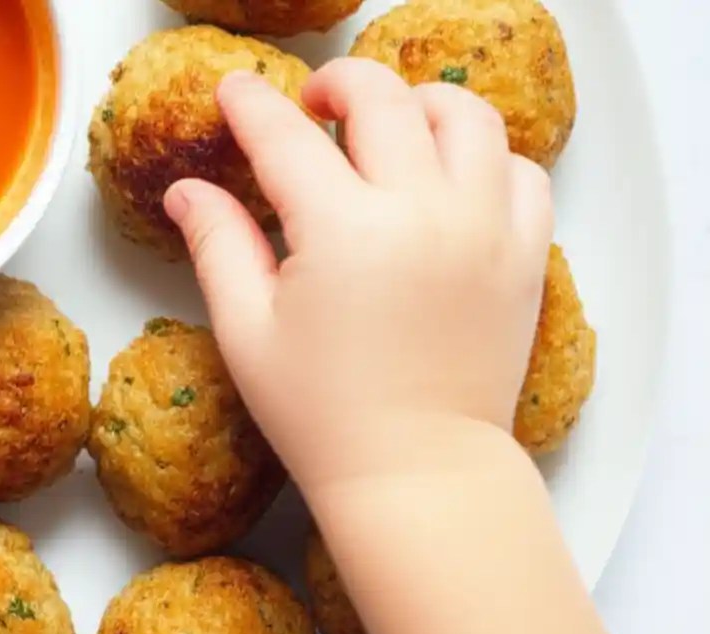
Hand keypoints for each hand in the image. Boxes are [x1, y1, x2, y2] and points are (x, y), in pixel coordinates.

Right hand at [163, 58, 551, 487]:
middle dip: (336, 83)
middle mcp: (421, 212)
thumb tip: (186, 190)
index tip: (235, 91)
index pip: (286, 136)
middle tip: (311, 104)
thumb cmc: (322, 416)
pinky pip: (521, 170)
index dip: (251, 104)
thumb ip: (217, 245)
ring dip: (417, 104)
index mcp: (342, 230)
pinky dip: (485, 156)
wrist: (416, 473)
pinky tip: (450, 178)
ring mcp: (483, 229)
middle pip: (381, 98)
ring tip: (388, 127)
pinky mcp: (522, 256)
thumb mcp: (247, 332)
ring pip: (464, 115)